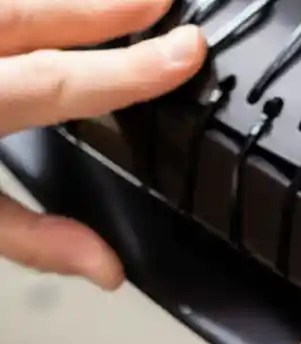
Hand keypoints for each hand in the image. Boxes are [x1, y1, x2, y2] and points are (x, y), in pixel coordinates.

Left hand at [0, 0, 205, 288]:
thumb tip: (108, 267)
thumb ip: (30, 237)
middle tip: (160, 3)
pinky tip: (46, 10)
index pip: (59, 81)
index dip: (131, 69)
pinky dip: (26, 8)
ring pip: (9, 2)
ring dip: (66, 2)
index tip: (189, 51)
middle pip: (29, 16)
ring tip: (116, 0)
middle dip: (101, 8)